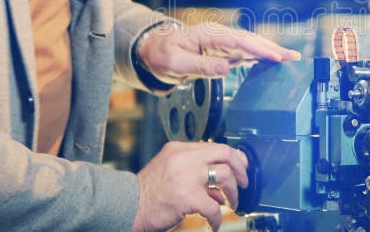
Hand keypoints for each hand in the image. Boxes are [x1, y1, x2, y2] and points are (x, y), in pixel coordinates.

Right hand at [132, 141, 248, 231]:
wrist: (126, 207)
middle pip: (225, 153)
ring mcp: (186, 176)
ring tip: (232, 204)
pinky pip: (213, 207)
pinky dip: (217, 218)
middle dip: (240, 169)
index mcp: (179, 149)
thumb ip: (194, 173)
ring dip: (233, 193)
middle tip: (244, 183)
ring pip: (225, 176)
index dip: (233, 157)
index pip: (215, 146)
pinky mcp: (186, 196)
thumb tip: (220, 188)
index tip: (240, 167)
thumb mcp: (170, 172)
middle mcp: (184, 158)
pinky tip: (213, 224)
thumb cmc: (147, 193)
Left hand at [139, 22, 300, 79]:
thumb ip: (201, 66)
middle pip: (250, 40)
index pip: (238, 40)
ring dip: (270, 51)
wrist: (152, 51)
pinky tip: (272, 61)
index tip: (275, 57)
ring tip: (290, 59)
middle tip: (293, 58)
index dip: (258, 49)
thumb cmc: (161, 55)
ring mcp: (221, 41)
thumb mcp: (175, 62)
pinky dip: (260, 55)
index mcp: (208, 34)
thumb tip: (226, 69)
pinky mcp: (222, 50)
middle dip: (272, 48)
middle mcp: (218, 35)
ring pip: (250, 45)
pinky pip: (244, 52)